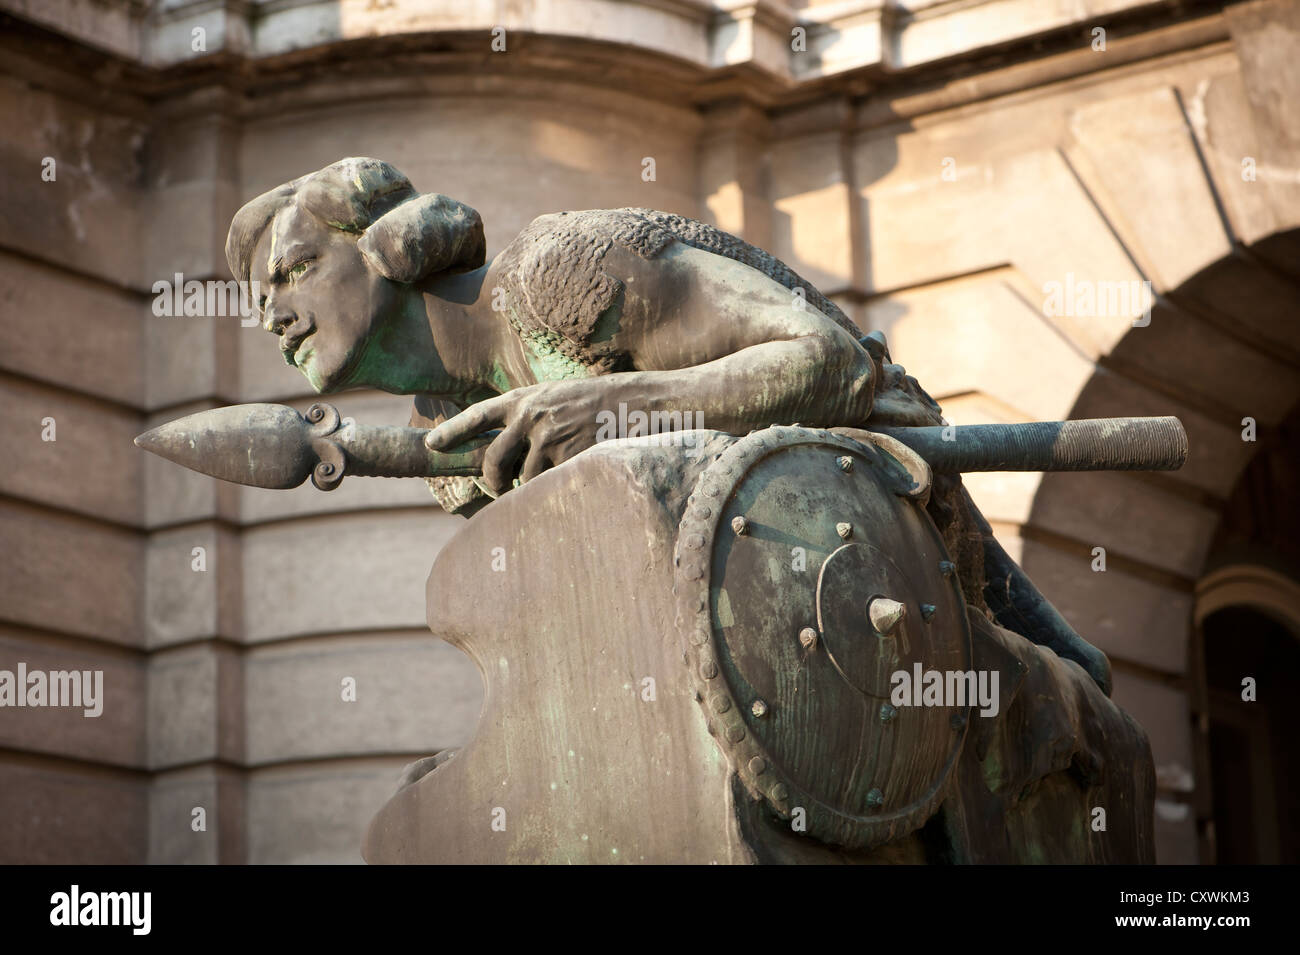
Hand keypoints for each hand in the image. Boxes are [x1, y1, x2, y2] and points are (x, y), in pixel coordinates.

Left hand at [423, 380, 608, 495]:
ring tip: (558, 470)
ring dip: (536, 483)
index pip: (478, 415)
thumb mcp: (554, 398)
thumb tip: (503, 451)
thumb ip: (527, 418)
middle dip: (493, 480)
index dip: (452, 432)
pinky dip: (557, 486)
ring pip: (525, 478)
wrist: (636, 401)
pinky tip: (575, 472)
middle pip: (493, 460)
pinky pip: (551, 484)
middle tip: (500, 489)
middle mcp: (531, 416)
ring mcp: (550, 437)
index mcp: (524, 399)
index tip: (431, 445)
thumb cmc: (595, 403)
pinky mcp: (569, 456)